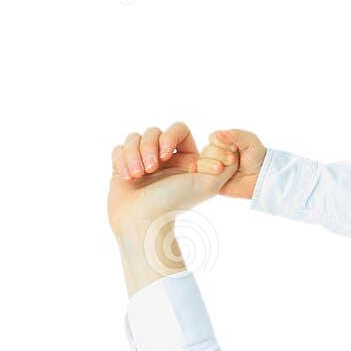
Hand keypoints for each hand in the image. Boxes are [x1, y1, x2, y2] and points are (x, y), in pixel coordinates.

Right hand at [107, 124, 237, 236]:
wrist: (142, 221)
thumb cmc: (174, 202)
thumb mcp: (208, 184)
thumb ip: (226, 166)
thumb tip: (232, 150)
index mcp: (185, 160)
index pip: (178, 129)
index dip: (170, 136)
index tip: (166, 154)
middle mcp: (165, 160)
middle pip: (153, 131)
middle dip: (148, 147)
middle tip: (150, 169)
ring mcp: (143, 163)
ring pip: (134, 138)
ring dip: (133, 155)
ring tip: (137, 176)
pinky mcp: (125, 167)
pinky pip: (119, 149)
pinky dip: (121, 162)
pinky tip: (127, 178)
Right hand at [205, 129, 265, 199]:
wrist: (262, 178)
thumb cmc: (257, 157)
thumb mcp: (250, 141)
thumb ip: (235, 135)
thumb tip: (217, 134)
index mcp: (223, 143)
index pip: (213, 138)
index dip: (221, 143)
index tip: (235, 149)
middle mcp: (215, 154)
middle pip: (206, 151)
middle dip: (219, 155)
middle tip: (233, 161)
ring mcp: (212, 168)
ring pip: (202, 163)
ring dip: (212, 165)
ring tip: (224, 169)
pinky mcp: (211, 182)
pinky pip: (201, 177)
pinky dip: (203, 174)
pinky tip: (205, 173)